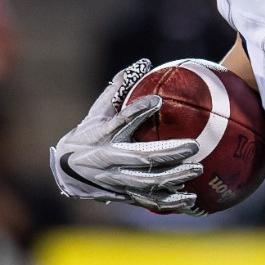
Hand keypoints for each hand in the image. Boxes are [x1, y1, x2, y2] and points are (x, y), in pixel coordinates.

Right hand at [49, 60, 200, 213]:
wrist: (66, 172)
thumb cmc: (87, 135)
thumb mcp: (97, 112)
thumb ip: (119, 89)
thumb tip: (143, 63)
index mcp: (101, 136)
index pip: (120, 122)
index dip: (137, 112)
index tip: (157, 101)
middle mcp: (108, 160)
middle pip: (140, 158)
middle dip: (168, 152)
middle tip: (194, 145)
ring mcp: (116, 181)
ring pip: (147, 183)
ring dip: (173, 178)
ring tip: (197, 169)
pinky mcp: (123, 195)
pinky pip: (149, 201)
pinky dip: (170, 201)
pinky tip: (191, 199)